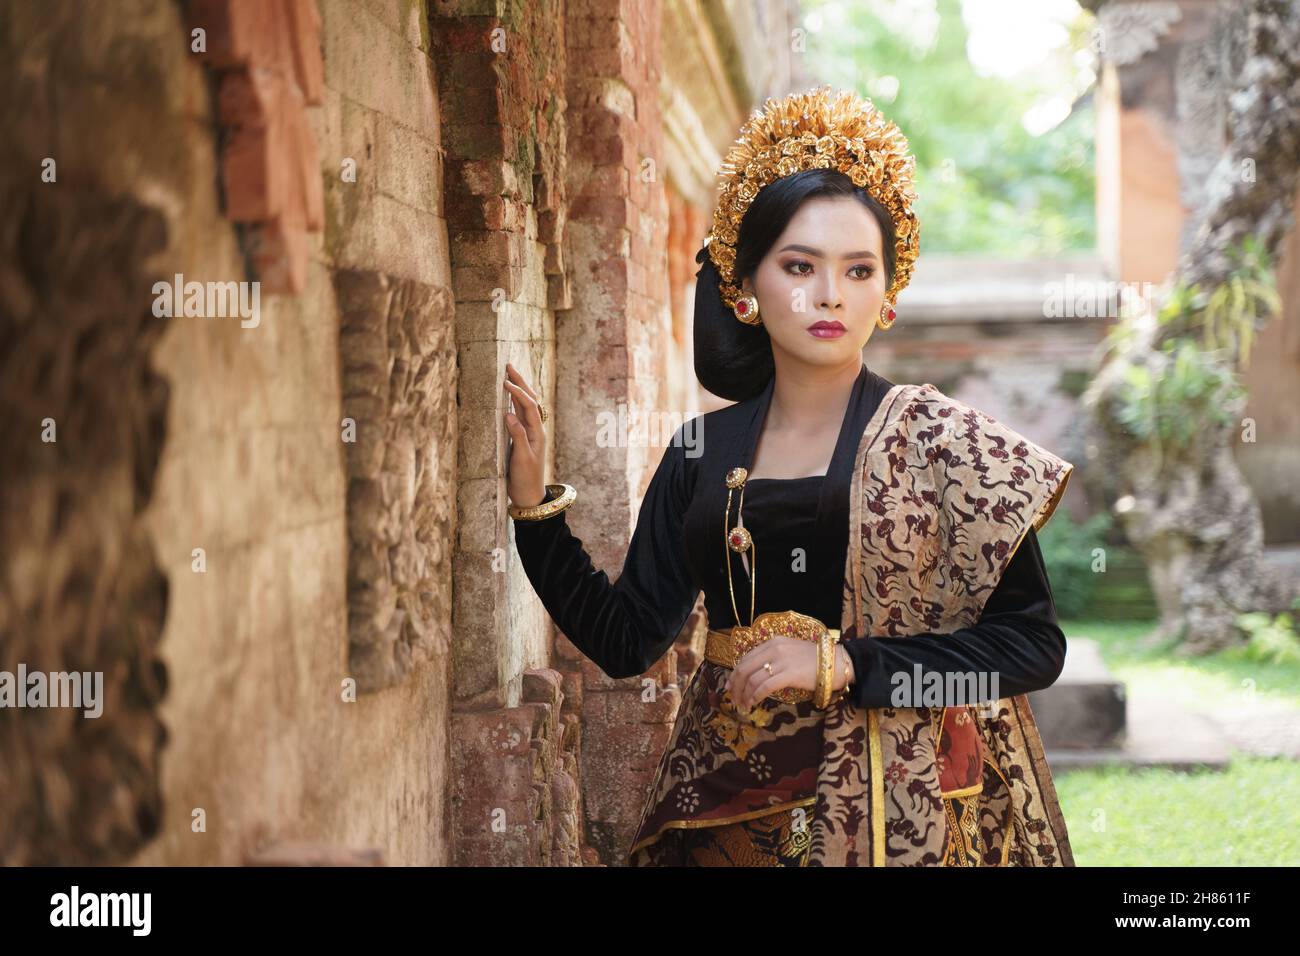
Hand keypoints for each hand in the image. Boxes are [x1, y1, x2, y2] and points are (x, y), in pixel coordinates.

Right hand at [503, 362, 546, 508]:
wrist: (529, 495)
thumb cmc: (526, 479)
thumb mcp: (522, 458)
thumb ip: (517, 436)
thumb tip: (508, 414)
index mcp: (537, 432)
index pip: (528, 405)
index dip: (517, 392)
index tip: (504, 381)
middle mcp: (535, 429)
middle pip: (530, 400)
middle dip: (520, 382)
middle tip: (508, 366)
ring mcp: (529, 433)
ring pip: (525, 405)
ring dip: (518, 389)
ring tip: (509, 375)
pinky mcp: (523, 438)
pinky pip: (520, 415)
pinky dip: (514, 402)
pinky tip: (508, 396)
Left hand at [724, 638, 851, 710]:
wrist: (836, 662)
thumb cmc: (814, 661)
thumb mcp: (789, 652)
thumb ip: (773, 659)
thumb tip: (755, 676)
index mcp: (772, 642)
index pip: (745, 659)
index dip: (734, 675)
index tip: (730, 687)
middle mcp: (773, 648)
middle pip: (744, 669)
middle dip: (735, 687)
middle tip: (733, 700)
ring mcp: (781, 660)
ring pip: (751, 679)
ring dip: (744, 695)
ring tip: (744, 706)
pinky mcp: (788, 674)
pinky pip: (764, 687)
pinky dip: (755, 697)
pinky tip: (754, 704)